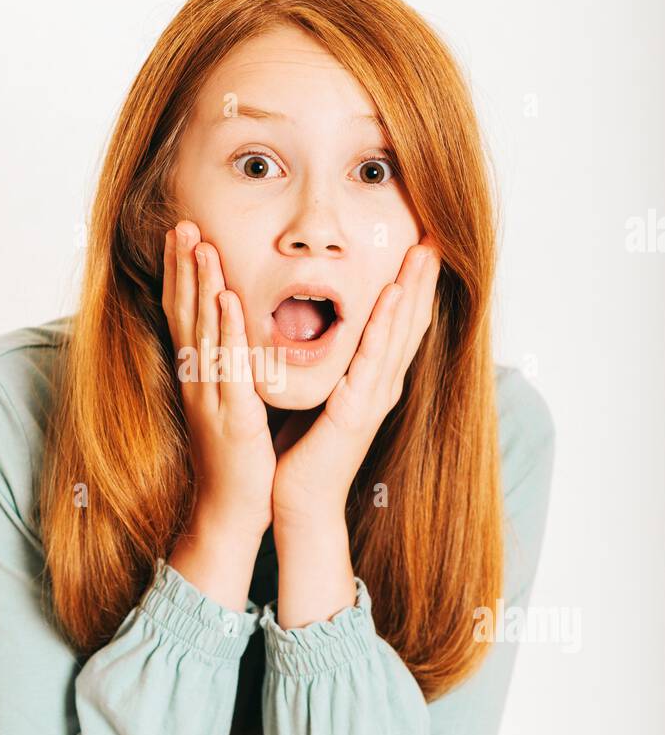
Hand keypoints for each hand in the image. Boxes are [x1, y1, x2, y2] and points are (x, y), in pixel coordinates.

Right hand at [161, 220, 276, 540]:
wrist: (229, 511)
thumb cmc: (233, 459)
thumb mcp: (225, 404)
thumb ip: (224, 370)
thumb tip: (226, 337)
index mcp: (197, 376)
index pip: (183, 315)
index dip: (179, 274)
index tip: (181, 234)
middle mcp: (197, 380)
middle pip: (184, 313)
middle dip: (182, 266)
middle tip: (181, 223)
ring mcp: (211, 396)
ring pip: (202, 331)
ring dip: (200, 285)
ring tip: (200, 244)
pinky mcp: (233, 415)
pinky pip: (228, 366)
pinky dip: (226, 330)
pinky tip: (227, 299)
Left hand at [271, 237, 440, 528]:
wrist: (299, 502)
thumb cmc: (302, 452)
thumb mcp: (316, 393)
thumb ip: (326, 364)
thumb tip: (315, 328)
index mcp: (371, 380)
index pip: (397, 321)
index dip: (410, 282)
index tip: (417, 242)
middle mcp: (381, 385)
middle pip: (408, 319)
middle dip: (421, 275)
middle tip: (434, 232)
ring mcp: (375, 398)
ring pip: (399, 332)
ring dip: (412, 289)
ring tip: (423, 250)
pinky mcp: (358, 412)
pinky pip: (372, 359)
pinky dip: (384, 325)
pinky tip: (391, 295)